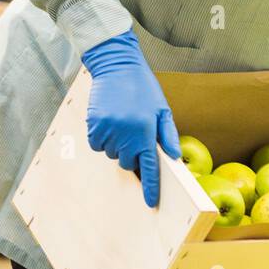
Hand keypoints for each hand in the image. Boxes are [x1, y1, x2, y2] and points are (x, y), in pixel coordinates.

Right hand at [80, 28, 180, 207]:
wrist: (116, 65)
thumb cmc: (143, 88)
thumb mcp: (162, 110)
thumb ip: (168, 135)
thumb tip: (174, 158)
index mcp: (146, 132)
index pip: (150, 167)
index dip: (150, 187)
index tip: (151, 203)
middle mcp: (126, 134)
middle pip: (128, 163)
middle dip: (133, 155)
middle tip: (135, 134)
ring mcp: (108, 130)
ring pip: (112, 154)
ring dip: (117, 145)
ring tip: (123, 122)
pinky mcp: (93, 125)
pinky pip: (97, 145)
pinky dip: (103, 138)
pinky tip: (109, 121)